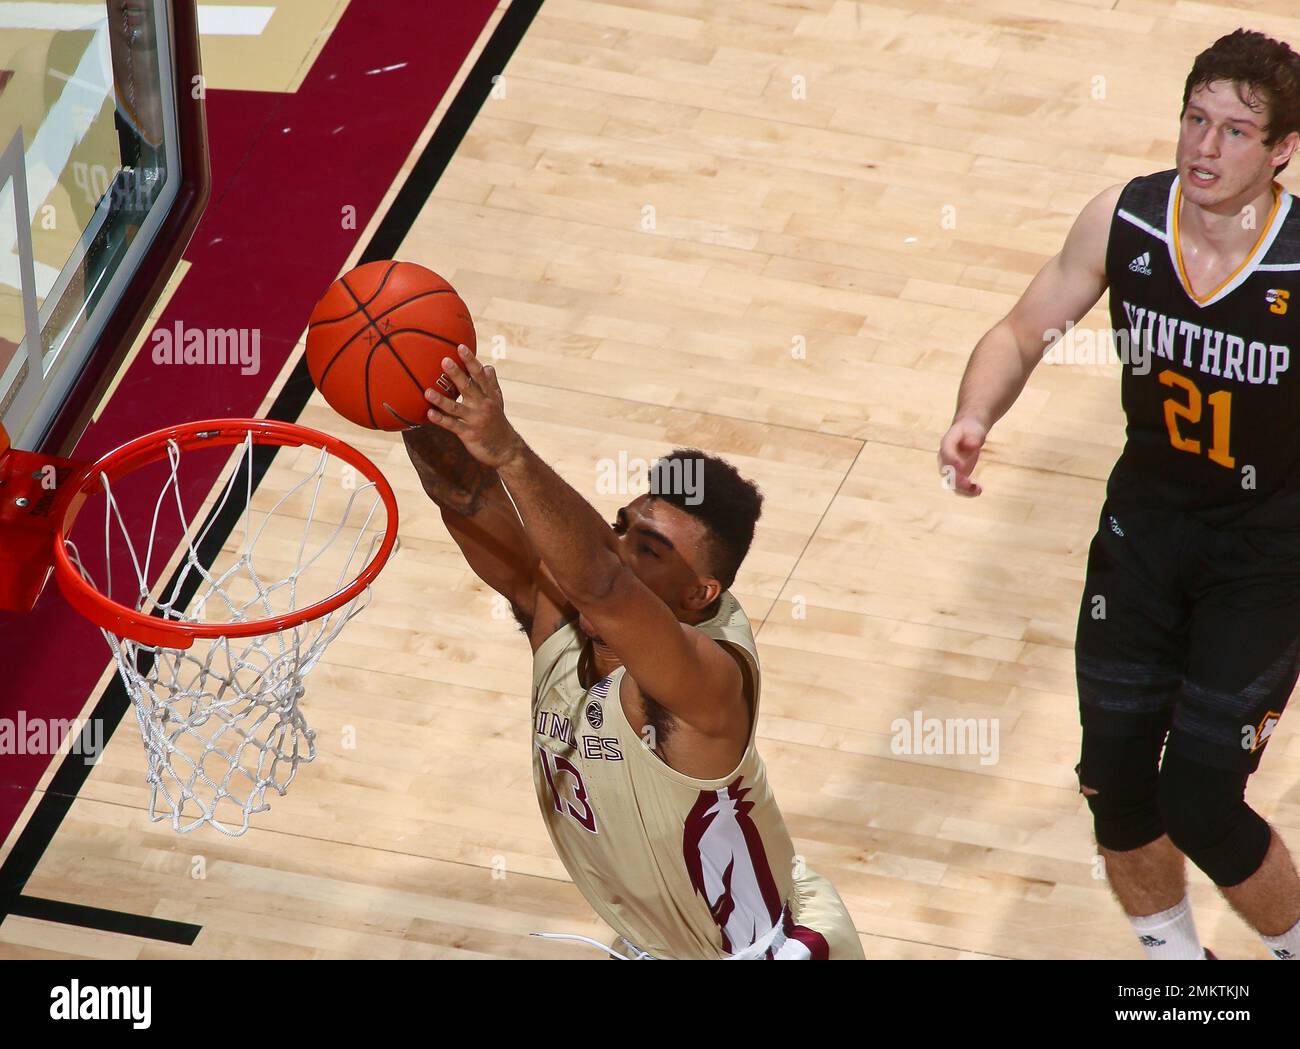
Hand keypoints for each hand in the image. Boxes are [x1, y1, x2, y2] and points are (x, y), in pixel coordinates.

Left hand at [412, 345, 522, 468]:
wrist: (506, 449)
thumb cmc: (498, 423)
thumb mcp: (498, 402)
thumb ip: (491, 384)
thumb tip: (488, 366)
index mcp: (489, 396)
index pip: (480, 375)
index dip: (470, 361)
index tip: (460, 347)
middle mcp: (483, 406)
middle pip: (468, 387)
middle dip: (456, 374)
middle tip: (444, 360)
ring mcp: (475, 420)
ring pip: (456, 408)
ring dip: (441, 400)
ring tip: (427, 391)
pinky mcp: (469, 434)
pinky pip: (453, 425)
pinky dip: (441, 419)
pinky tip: (429, 413)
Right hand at [938, 417, 986, 496]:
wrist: (968, 432)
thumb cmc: (971, 429)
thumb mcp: (974, 430)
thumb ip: (973, 437)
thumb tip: (972, 446)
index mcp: (946, 443)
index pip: (946, 452)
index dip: (952, 460)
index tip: (962, 467)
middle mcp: (944, 458)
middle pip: (945, 471)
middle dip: (956, 479)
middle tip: (969, 483)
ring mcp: (948, 468)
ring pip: (951, 483)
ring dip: (963, 489)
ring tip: (978, 490)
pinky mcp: (956, 475)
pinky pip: (958, 487)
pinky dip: (967, 491)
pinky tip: (979, 489)